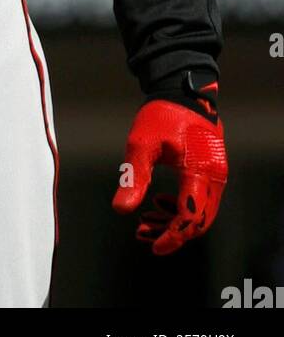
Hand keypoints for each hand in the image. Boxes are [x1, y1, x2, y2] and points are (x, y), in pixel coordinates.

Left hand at [112, 90, 226, 254]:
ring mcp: (216, 174)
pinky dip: (180, 208)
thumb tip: (121, 208)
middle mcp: (215, 176)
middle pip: (200, 221)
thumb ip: (135, 177)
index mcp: (200, 171)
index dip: (172, 236)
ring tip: (145, 221)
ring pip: (201, 213)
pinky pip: (201, 199)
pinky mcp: (212, 170)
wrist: (182, 91)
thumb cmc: (162, 114)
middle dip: (172, 233)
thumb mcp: (141, 144)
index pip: (191, 217)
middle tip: (143, 234)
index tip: (153, 245)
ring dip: (174, 222)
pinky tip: (158, 203)